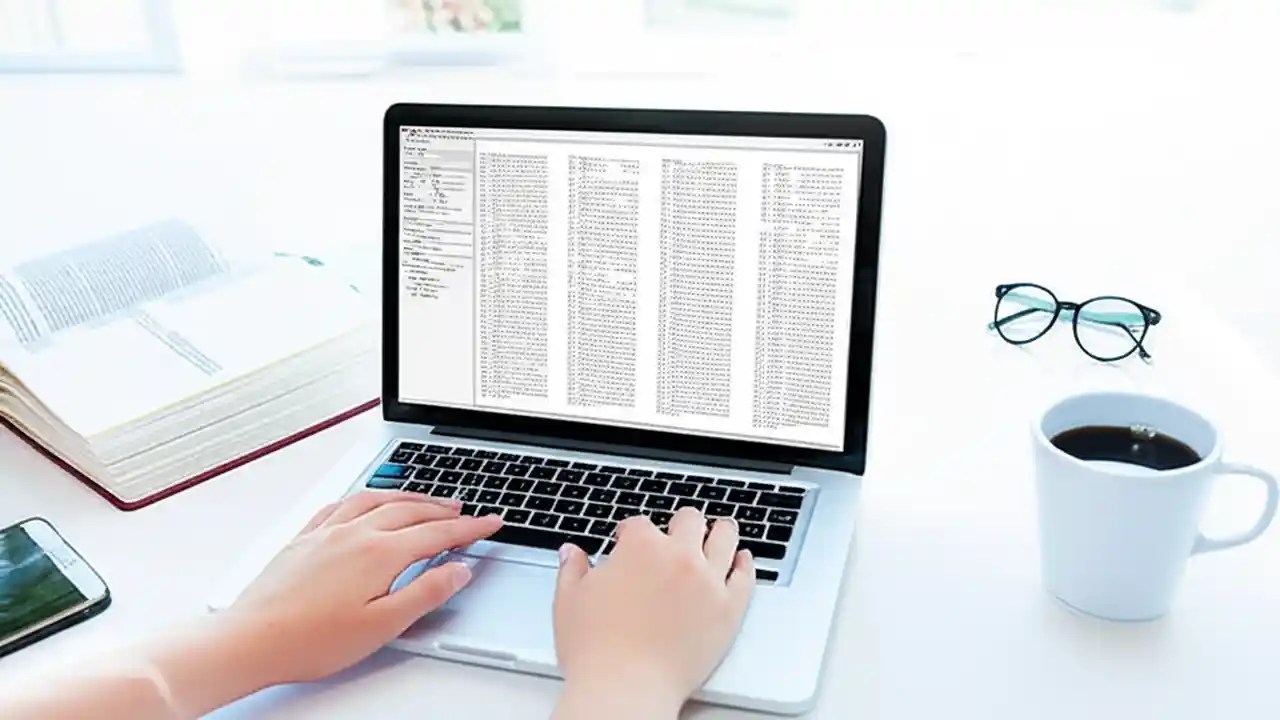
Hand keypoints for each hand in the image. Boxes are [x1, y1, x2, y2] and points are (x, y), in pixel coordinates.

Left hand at [224, 491, 502, 684]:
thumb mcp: (383, 626)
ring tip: (425, 499)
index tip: (490, 522)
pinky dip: (366, 496)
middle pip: (411, 510)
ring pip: (377, 499)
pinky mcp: (304, 538)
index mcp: (379, 553)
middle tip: (466, 510)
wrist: (250, 639)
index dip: (470, 528)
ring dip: (408, 496)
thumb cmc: (310, 640)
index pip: (437, 533)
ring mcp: (327, 532)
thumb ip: (426, 594)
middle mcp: (354, 533)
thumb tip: (458, 571)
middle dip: (443, 508)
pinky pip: (342, 503)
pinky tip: (366, 501)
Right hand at [552, 509, 754, 718]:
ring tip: (720, 530)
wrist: (626, 690)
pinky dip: (745, 564)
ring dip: (720, 531)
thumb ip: (572, 570)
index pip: (639, 524)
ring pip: (725, 537)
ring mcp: (708, 581)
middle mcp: (679, 556)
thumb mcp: (569, 602)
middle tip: (676, 532)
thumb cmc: (596, 651)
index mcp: (640, 547)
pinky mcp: (729, 609)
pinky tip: (742, 560)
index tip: (627, 542)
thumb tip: (571, 553)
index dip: (630, 532)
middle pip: (689, 521)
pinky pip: (745, 576)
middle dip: (679, 524)